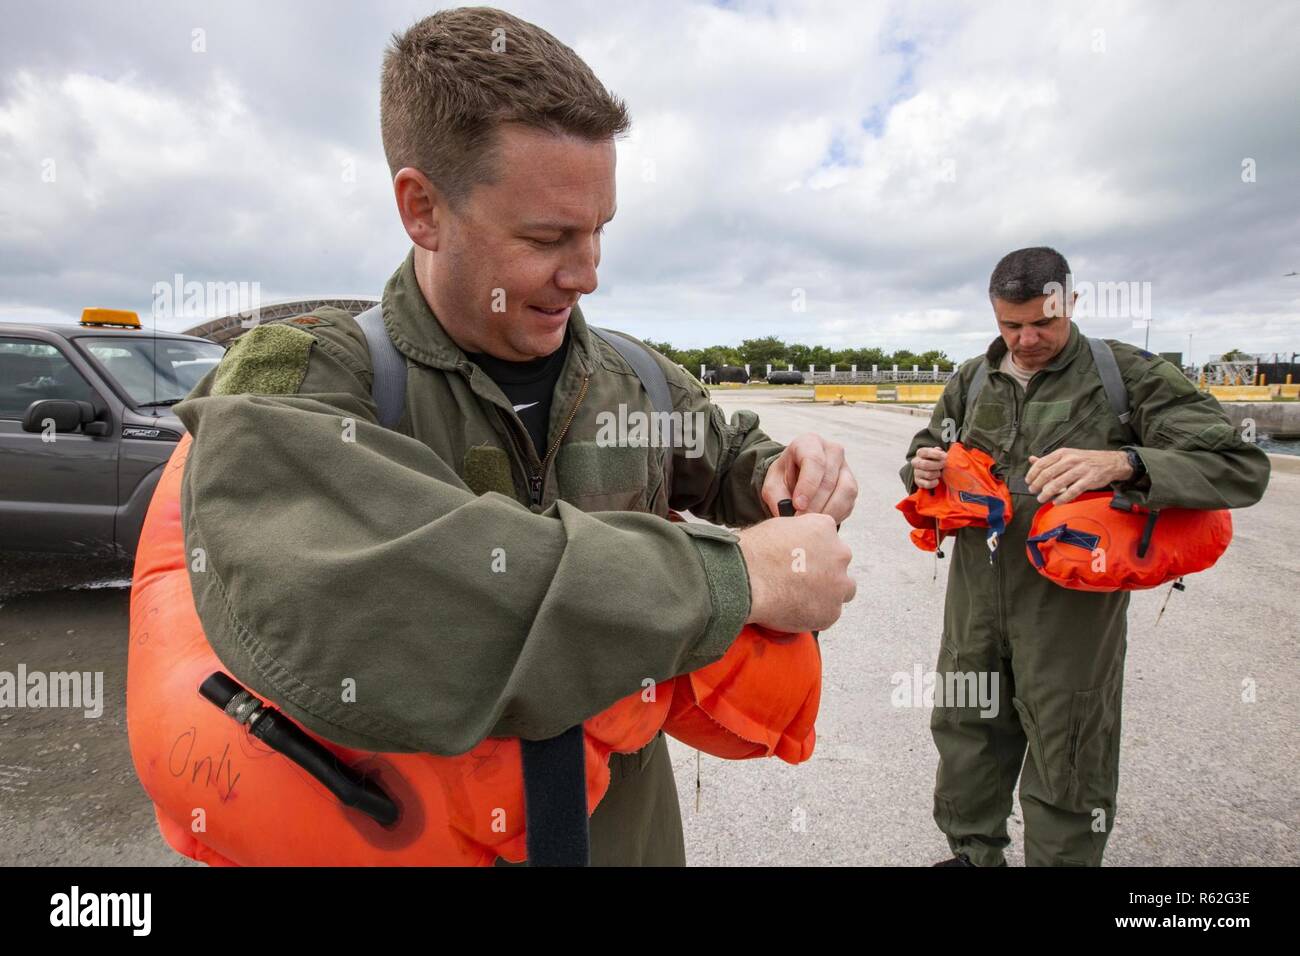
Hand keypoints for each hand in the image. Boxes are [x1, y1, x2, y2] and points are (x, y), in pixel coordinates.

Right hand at [736, 514, 855, 632]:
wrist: (746, 579)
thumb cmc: (754, 553)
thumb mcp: (777, 527)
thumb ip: (796, 535)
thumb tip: (794, 545)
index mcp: (825, 528)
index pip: (829, 539)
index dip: (814, 551)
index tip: (802, 560)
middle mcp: (839, 554)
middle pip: (839, 565)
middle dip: (825, 572)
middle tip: (801, 580)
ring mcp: (838, 585)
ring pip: (841, 591)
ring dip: (826, 594)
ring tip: (799, 598)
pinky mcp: (831, 612)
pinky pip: (827, 615)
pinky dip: (813, 615)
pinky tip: (793, 611)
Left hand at [761, 433, 857, 522]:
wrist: (796, 479)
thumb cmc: (785, 478)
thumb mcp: (773, 483)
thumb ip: (776, 496)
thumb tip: (786, 513)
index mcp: (809, 443)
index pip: (814, 461)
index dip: (807, 485)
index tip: (798, 505)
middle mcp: (832, 451)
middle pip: (829, 480)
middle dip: (815, 504)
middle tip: (801, 520)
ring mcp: (845, 467)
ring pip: (845, 491)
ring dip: (827, 511)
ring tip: (811, 523)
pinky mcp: (852, 485)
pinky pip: (849, 502)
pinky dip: (835, 515)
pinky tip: (821, 521)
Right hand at [910, 445, 946, 489]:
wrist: (931, 469)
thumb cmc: (935, 460)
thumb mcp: (937, 453)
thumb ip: (938, 451)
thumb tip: (938, 450)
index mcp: (920, 453)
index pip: (925, 452)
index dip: (936, 454)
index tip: (945, 456)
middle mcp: (916, 462)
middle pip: (925, 464)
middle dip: (938, 465)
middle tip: (944, 464)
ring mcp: (916, 472)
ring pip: (928, 474)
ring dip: (937, 474)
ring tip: (939, 472)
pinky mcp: (918, 482)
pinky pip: (927, 484)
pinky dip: (934, 482)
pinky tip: (937, 480)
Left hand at [1026, 448, 1132, 503]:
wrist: (1110, 462)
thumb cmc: (1085, 460)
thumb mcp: (1067, 455)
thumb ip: (1049, 459)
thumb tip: (1031, 459)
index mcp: (1063, 453)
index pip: (1042, 463)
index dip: (1032, 474)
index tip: (1028, 481)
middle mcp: (1070, 460)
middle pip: (1047, 474)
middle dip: (1037, 485)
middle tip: (1032, 491)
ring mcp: (1080, 470)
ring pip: (1058, 484)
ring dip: (1046, 493)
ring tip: (1041, 498)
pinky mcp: (1089, 480)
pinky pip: (1072, 491)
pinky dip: (1062, 498)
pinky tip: (1056, 502)